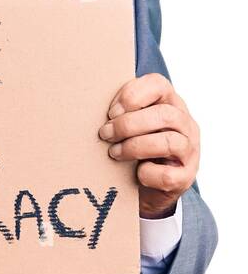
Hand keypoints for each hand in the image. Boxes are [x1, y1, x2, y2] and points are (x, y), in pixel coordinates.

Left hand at [98, 73, 199, 218]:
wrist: (145, 188)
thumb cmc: (132, 148)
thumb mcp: (126, 125)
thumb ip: (117, 112)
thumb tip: (85, 108)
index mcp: (169, 104)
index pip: (159, 85)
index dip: (132, 96)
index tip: (110, 112)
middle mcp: (185, 125)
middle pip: (165, 115)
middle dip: (128, 125)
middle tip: (105, 134)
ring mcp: (189, 151)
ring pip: (169, 142)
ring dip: (134, 147)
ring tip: (114, 153)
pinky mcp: (186, 177)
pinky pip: (168, 175)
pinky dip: (148, 174)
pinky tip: (137, 174)